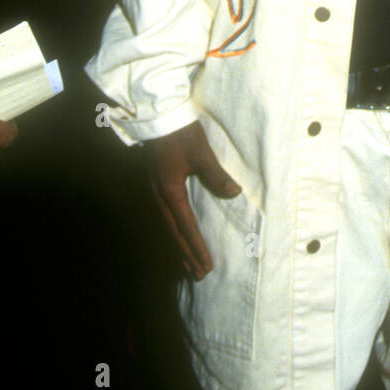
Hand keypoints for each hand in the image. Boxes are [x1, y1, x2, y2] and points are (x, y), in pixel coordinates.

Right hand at [144, 121, 241, 279]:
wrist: (159, 115)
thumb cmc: (182, 133)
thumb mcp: (202, 153)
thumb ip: (216, 175)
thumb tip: (234, 193)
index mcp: (170, 191)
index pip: (186, 227)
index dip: (196, 247)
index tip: (206, 265)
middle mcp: (159, 196)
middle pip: (174, 232)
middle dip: (187, 254)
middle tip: (199, 274)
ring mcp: (155, 191)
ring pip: (168, 226)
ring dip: (179, 246)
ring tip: (188, 265)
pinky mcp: (156, 185)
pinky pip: (165, 216)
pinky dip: (174, 232)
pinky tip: (179, 236)